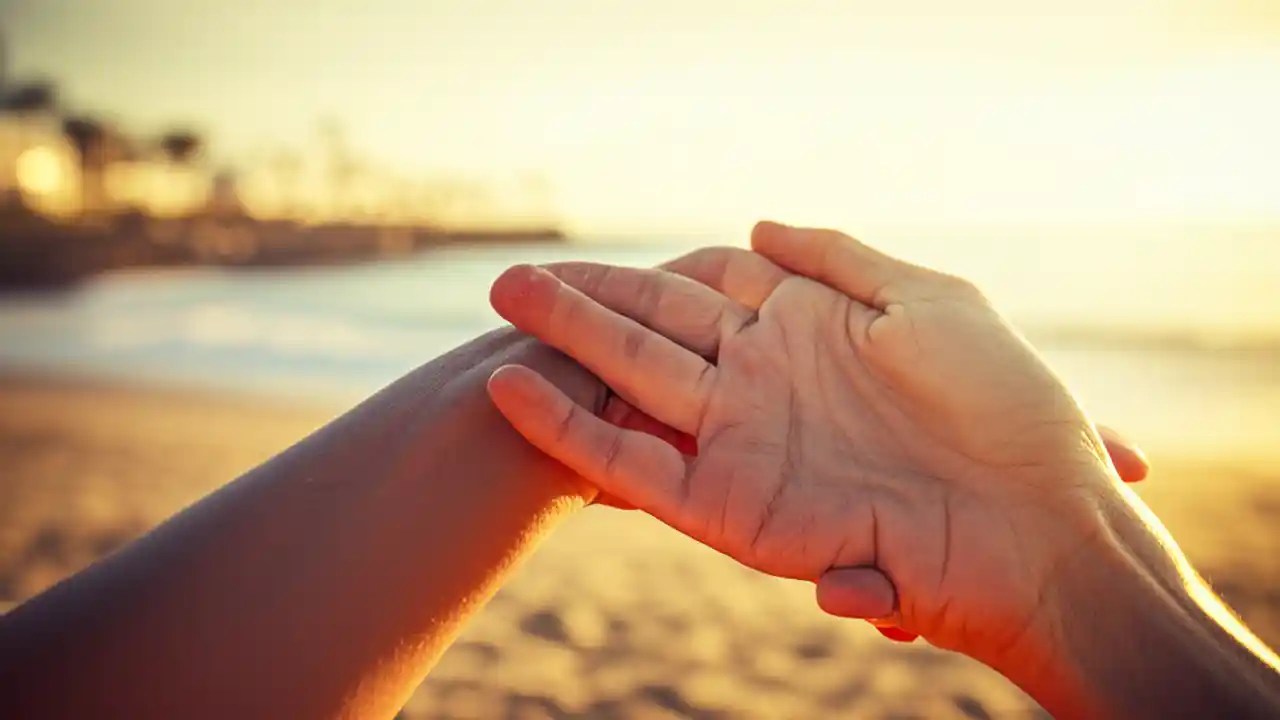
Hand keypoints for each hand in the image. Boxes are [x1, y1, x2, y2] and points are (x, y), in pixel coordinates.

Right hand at [485, 222, 1135, 668]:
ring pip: (632, 380)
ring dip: (565, 345)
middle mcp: (764, 382)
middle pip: (655, 327)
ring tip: (499, 305)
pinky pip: (636, 467)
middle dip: (582, 304)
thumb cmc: (1003, 409)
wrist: (1035, 533)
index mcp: (806, 330)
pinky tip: (514, 391)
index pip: (705, 284)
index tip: (582, 266)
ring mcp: (741, 444)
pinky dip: (573, 432)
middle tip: (508, 281)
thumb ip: (838, 257)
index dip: (642, 272)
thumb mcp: (928, 301)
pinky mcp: (727, 511)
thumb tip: (754, 223)